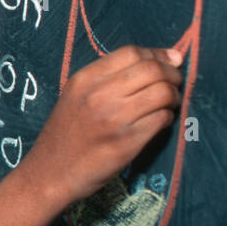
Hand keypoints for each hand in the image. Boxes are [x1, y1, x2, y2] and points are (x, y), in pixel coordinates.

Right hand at [18, 45, 183, 211]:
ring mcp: (114, 119)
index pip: (131, 53)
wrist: (50, 172)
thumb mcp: (75, 96)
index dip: (156, 54)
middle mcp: (99, 95)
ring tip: (170, 102)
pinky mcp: (127, 142)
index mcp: (84, 79)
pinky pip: (161, 119)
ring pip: (162, 93)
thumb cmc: (65, 134)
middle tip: (176, 82)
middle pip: (151, 70)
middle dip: (172, 74)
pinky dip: (168, 117)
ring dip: (174, 96)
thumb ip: (105, 78)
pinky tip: (160, 121)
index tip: (170, 60)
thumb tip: (153, 61)